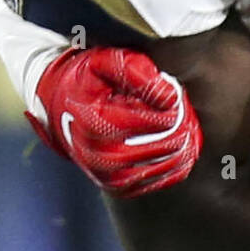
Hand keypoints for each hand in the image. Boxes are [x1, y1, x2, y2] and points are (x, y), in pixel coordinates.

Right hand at [28, 46, 201, 197]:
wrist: (63, 109)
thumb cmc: (90, 82)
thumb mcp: (106, 62)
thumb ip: (137, 71)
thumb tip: (170, 97)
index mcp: (97, 124)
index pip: (162, 119)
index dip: (175, 101)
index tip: (167, 89)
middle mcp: (102, 157)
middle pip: (171, 142)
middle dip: (182, 120)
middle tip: (176, 105)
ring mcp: (112, 177)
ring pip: (175, 161)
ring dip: (186, 137)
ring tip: (176, 119)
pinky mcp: (122, 187)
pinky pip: (170, 177)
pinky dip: (183, 157)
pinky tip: (177, 138)